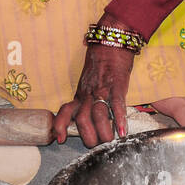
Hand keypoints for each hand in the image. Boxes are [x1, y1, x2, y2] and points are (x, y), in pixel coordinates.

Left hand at [53, 29, 134, 147]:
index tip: (60, 138)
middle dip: (89, 136)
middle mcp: (88, 93)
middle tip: (97, 143)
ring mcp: (102, 90)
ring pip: (98, 116)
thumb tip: (87, 115)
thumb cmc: (101, 61)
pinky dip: (120, 119)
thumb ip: (86, 96)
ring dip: (104, 132)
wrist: (111, 40)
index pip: (65, 111)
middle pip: (82, 120)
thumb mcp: (88, 80)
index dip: (60, 125)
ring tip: (111, 141)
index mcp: (80, 93)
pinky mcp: (117, 85)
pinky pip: (117, 105)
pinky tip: (123, 131)